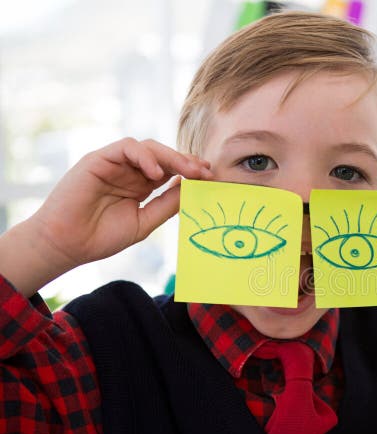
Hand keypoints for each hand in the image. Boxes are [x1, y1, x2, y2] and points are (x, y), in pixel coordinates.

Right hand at [0, 138, 211, 295]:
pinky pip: (126, 147)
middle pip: (164, 157)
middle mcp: (129, 172)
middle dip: (187, 162)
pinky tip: (157, 173)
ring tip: (187, 171)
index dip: (190, 172)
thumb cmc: (101, 237)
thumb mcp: (145, 222)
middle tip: (205, 171)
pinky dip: (145, 156)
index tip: (211, 178)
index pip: (171, 171)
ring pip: (148, 148)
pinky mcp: (99, 159)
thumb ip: (167, 205)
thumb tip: (192, 190)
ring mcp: (114, 164)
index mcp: (141, 186)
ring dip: (171, 157)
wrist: (67, 244)